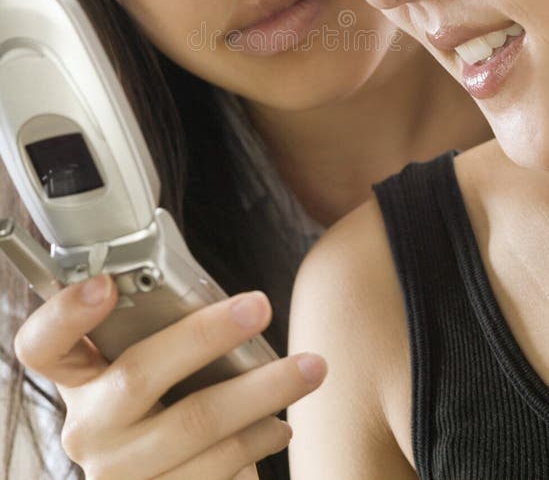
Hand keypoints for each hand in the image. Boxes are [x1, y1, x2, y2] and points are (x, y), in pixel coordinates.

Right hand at [14, 276, 326, 478]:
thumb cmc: (166, 406)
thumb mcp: (148, 371)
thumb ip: (160, 333)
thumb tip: (222, 293)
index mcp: (77, 381)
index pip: (42, 345)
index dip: (66, 313)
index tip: (105, 284)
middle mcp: (88, 428)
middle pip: (139, 373)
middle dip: (207, 334)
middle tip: (260, 305)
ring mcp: (120, 473)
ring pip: (196, 424)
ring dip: (264, 391)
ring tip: (310, 367)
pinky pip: (218, 467)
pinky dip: (258, 438)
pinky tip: (279, 423)